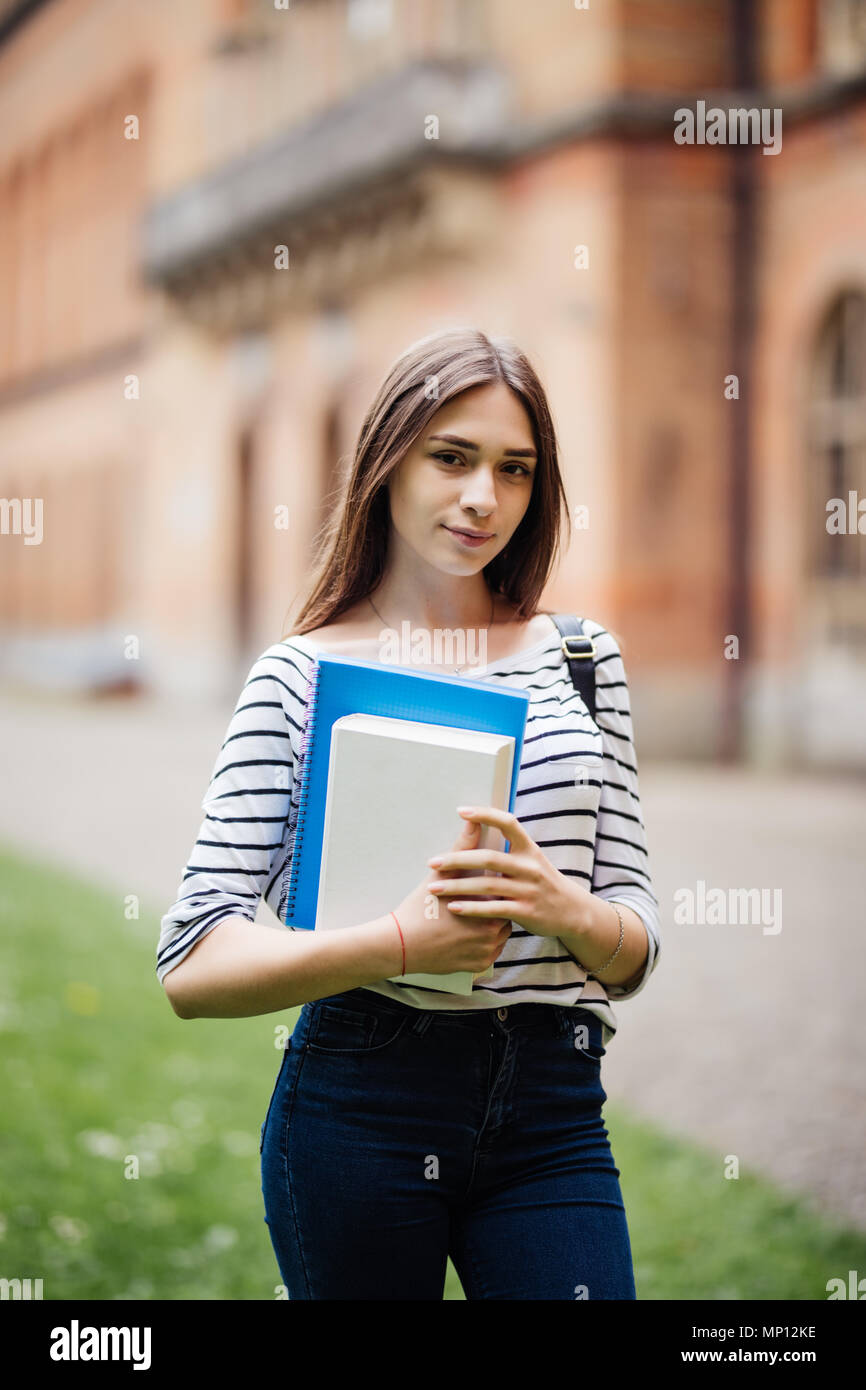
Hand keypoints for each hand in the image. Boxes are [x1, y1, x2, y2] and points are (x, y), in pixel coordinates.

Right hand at [390, 815, 511, 975]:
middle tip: (469, 906)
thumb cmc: (420, 909)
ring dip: (488, 928)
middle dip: (490, 910)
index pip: (503, 896)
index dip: (489, 891)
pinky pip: (490, 953)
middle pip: (503, 916)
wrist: (400, 945)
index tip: (477, 890)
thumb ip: (463, 847)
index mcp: (488, 910)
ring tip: (467, 921)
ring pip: (499, 936)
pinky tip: (464, 937)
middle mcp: (492, 935)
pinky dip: (481, 946)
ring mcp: (486, 953)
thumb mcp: (440, 875)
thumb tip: (474, 820)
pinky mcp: (478, 967)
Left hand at [425, 805, 590, 940]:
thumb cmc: (543, 883)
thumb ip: (508, 848)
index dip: (485, 815)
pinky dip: (471, 909)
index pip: (508, 823)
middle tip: (433, 863)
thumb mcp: (532, 860)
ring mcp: (528, 890)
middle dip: (457, 860)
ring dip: (457, 886)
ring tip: (434, 888)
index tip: (461, 811)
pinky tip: (453, 907)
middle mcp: (530, 867)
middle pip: (488, 858)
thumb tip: (477, 828)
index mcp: (529, 849)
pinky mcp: (526, 912)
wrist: (572, 911)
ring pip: (487, 885)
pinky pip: (493, 909)